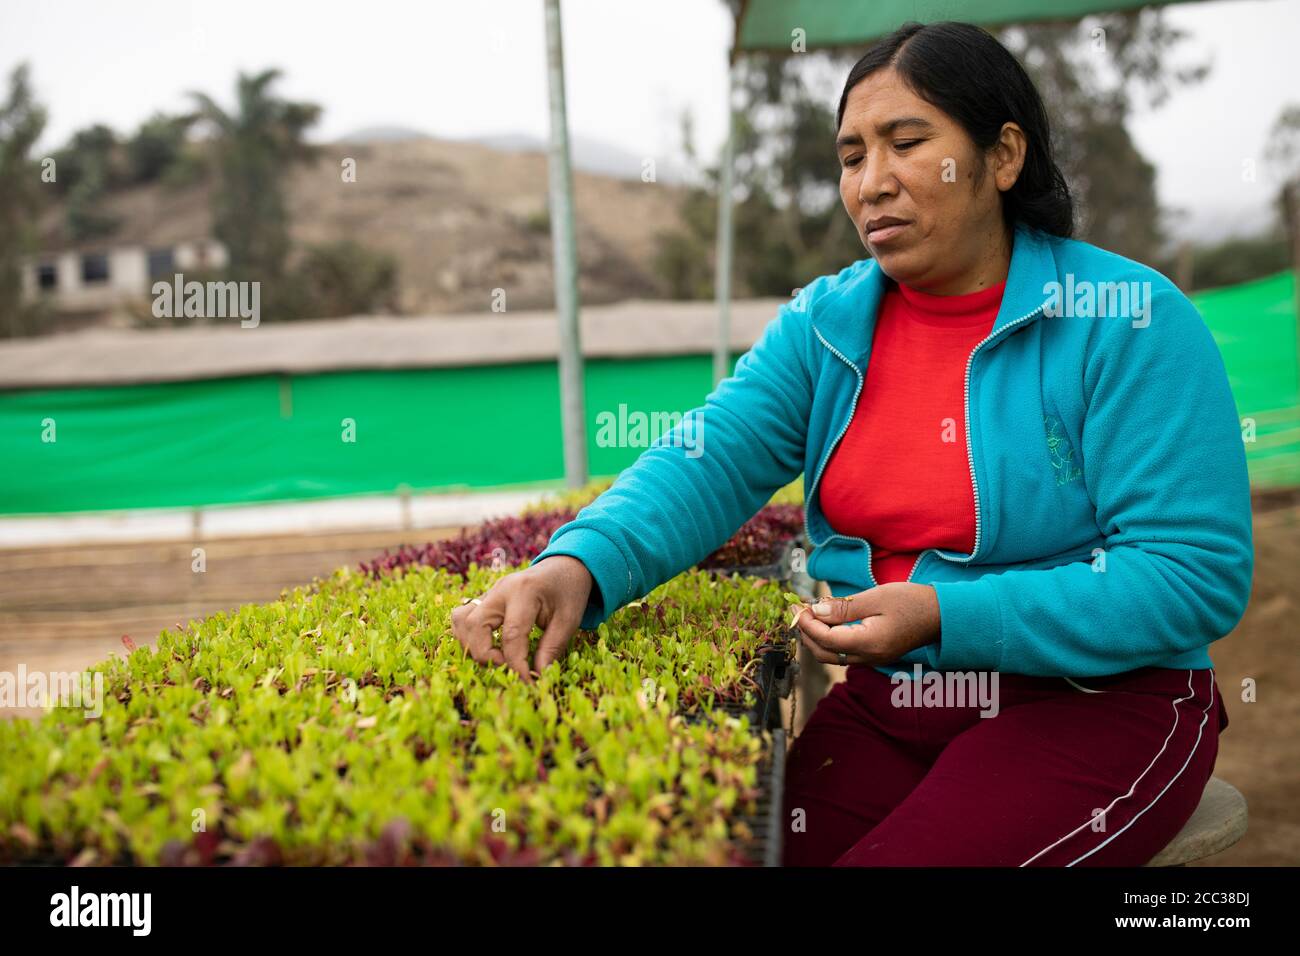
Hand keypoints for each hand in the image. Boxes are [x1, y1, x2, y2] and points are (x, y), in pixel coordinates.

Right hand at [449, 555, 593, 683]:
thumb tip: (537, 675)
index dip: (516, 664)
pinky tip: (488, 647)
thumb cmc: (568, 593)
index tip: (527, 681)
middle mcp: (501, 590)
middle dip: (486, 655)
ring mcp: (489, 593)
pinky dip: (468, 637)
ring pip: (462, 620)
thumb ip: (552, 648)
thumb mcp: (569, 620)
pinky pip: (463, 617)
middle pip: (475, 625)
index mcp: (525, 591)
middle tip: (507, 668)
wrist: (562, 568)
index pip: (512, 634)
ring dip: (472, 646)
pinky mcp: (484, 599)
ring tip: (497, 659)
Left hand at [793, 582, 940, 666]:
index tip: (797, 607)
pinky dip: (830, 639)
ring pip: (833, 656)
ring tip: (810, 614)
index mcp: (869, 644)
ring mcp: (873, 660)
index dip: (807, 624)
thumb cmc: (911, 601)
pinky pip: (845, 653)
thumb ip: (844, 607)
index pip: (826, 640)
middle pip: (824, 654)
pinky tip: (828, 620)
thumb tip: (815, 611)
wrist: (942, 615)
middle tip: (798, 611)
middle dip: (807, 633)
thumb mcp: (875, 597)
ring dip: (816, 637)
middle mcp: (869, 658)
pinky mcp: (875, 655)